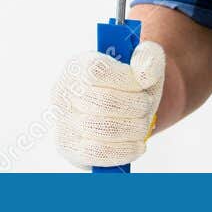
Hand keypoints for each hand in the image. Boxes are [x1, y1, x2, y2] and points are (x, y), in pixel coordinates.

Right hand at [51, 40, 165, 167]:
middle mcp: (63, 92)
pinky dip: (125, 150)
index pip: (98, 71)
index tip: (143, 84)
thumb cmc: (131, 86)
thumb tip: (143, 72)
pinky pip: (98, 153)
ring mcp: (62, 122)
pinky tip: (139, 144)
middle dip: (136, 106)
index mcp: (77, 66)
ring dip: (135, 128)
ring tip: (143, 124)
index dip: (127, 80)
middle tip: (146, 106)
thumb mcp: (144, 64)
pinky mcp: (69, 149)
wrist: (120, 114)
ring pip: (104, 129)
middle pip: (104, 102)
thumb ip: (148, 58)